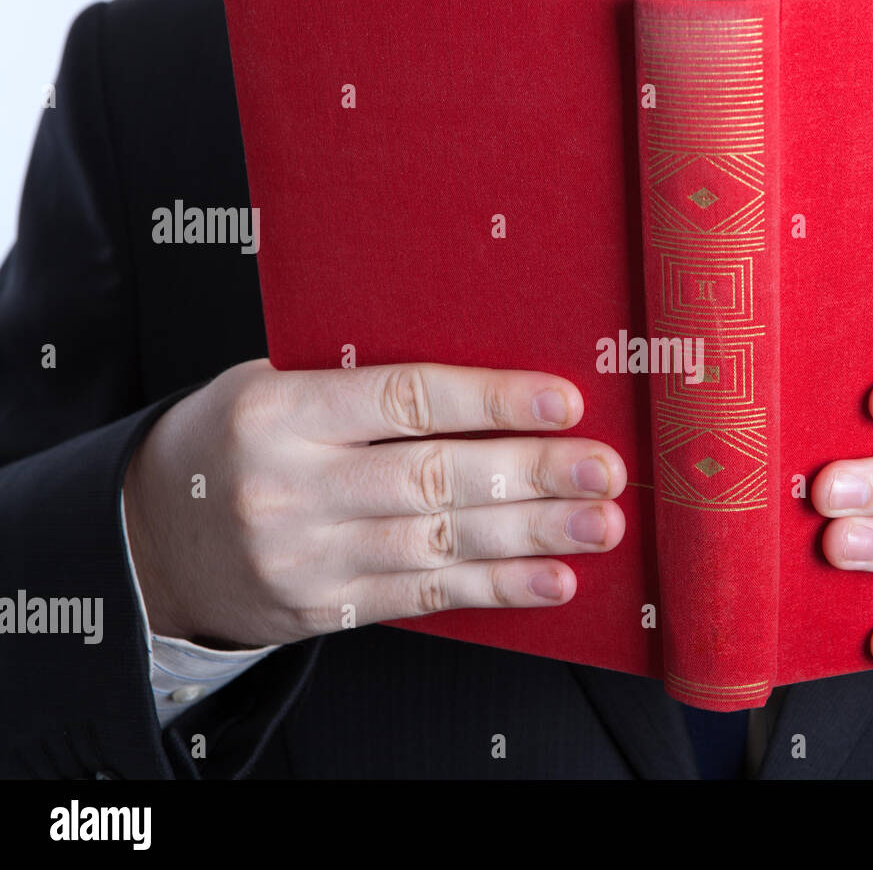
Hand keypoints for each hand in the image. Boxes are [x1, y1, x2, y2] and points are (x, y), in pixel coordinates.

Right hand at [123, 359, 625, 646]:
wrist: (152, 536)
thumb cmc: (235, 440)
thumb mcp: (274, 386)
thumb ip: (362, 382)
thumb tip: (491, 381)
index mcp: (281, 411)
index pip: (405, 398)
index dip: (491, 400)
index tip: (563, 401)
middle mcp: (290, 486)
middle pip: (433, 477)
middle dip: (529, 474)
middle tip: (603, 469)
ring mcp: (306, 557)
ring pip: (439, 543)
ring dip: (530, 536)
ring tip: (598, 524)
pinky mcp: (323, 609)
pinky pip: (423, 597)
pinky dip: (494, 589)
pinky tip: (551, 579)